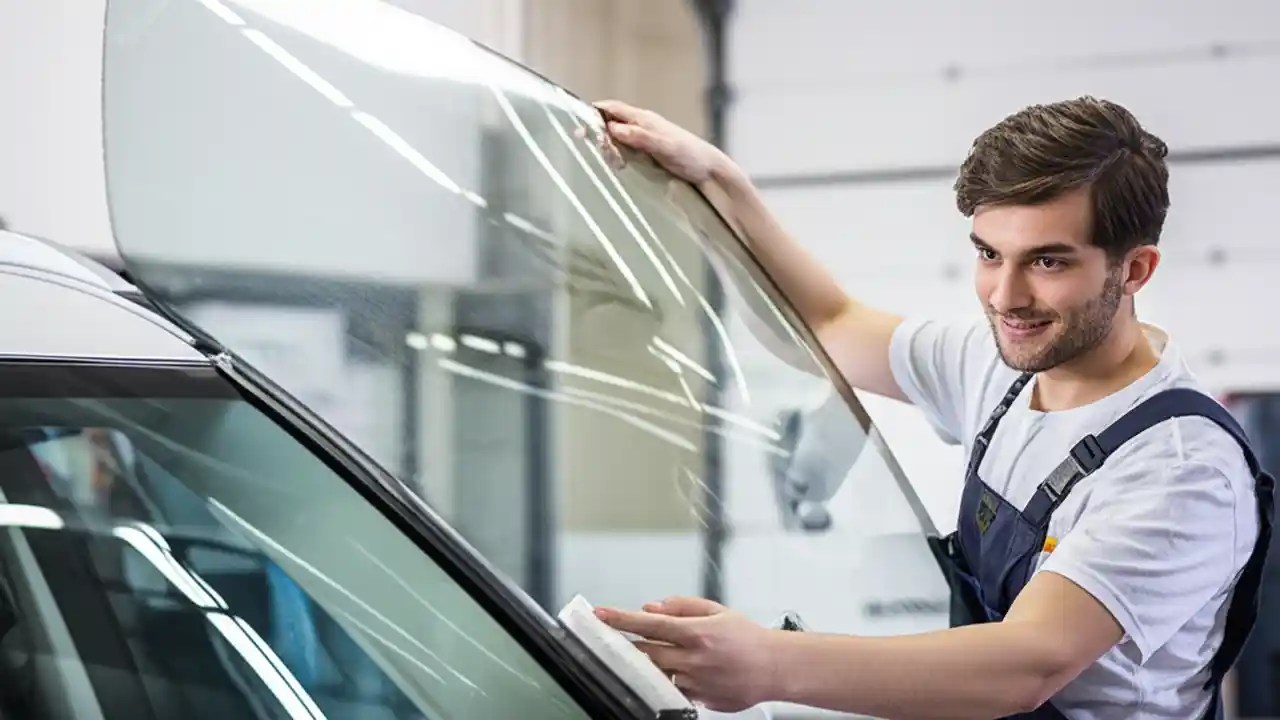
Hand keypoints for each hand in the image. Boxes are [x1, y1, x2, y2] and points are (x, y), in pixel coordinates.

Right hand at [592, 100, 734, 185]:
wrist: (709, 171)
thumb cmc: (690, 155)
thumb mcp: (665, 145)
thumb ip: (640, 136)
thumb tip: (613, 128)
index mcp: (644, 119)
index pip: (613, 109)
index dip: (594, 111)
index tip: (577, 121)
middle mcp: (642, 127)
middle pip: (611, 123)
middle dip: (596, 131)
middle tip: (583, 143)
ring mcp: (645, 141)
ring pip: (617, 138)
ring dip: (606, 146)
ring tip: (600, 158)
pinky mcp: (648, 155)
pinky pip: (626, 151)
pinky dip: (616, 157)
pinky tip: (614, 167)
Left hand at [594, 596, 778, 712]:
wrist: (775, 668)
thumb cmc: (748, 638)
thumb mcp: (717, 611)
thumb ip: (682, 606)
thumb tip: (651, 608)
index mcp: (697, 632)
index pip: (649, 624)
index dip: (621, 619)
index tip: (601, 614)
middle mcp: (694, 658)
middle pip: (645, 652)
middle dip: (626, 643)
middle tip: (611, 636)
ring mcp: (696, 682)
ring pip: (655, 673)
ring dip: (644, 663)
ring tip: (640, 654)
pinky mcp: (700, 700)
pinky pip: (672, 690)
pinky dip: (665, 679)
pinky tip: (669, 672)